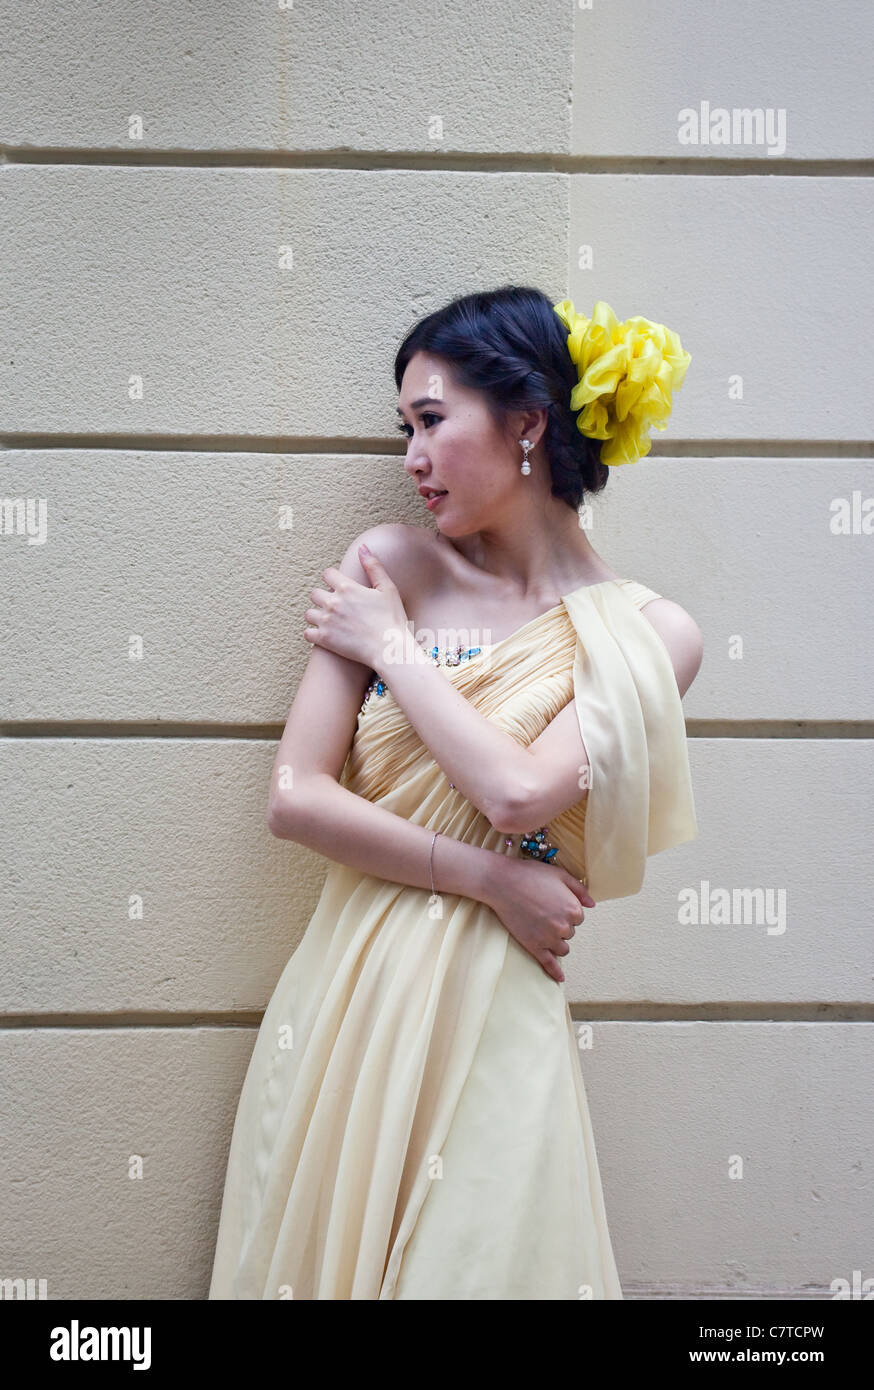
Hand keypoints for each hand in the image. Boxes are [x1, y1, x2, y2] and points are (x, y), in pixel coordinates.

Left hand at [304, 545, 409, 668]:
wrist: (389, 648)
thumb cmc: (392, 618)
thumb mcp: (387, 588)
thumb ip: (373, 566)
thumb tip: (363, 547)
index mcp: (346, 587)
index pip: (327, 574)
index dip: (333, 578)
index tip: (339, 586)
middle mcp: (333, 602)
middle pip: (314, 593)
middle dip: (323, 597)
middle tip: (335, 605)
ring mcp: (326, 621)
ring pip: (309, 613)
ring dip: (317, 615)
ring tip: (329, 620)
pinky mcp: (324, 639)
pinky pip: (307, 633)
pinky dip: (314, 634)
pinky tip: (325, 634)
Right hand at [484, 856, 594, 983]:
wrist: (503, 883)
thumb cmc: (531, 875)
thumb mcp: (560, 875)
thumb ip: (579, 890)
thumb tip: (592, 904)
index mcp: (573, 909)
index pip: (579, 917)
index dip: (566, 909)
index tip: (553, 903)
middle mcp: (564, 927)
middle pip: (570, 932)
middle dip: (560, 924)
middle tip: (543, 911)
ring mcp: (549, 939)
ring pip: (563, 948)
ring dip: (557, 941)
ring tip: (543, 929)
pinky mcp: (534, 946)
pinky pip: (549, 964)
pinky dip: (555, 972)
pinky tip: (560, 979)